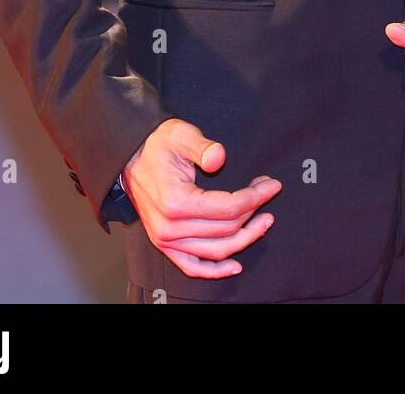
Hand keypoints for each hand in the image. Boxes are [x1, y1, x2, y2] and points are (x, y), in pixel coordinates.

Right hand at [121, 118, 281, 279]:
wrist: (132, 157)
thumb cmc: (158, 145)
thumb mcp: (181, 135)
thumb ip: (203, 148)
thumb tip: (219, 158)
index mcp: (175, 202)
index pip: (228, 208)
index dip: (255, 198)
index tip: (272, 185)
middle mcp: (169, 228)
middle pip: (226, 230)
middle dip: (253, 212)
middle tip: (268, 194)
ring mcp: (165, 240)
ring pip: (216, 250)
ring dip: (244, 239)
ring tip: (263, 222)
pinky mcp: (165, 245)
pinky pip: (192, 266)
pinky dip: (214, 270)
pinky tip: (235, 265)